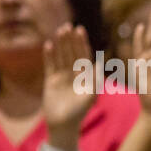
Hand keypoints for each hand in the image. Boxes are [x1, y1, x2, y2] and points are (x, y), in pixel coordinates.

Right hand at [42, 23, 96, 150]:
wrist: (62, 125)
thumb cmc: (79, 112)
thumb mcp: (90, 95)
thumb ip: (95, 80)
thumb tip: (102, 64)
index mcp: (86, 76)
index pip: (84, 55)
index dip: (82, 43)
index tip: (80, 30)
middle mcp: (75, 74)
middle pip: (72, 53)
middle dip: (70, 40)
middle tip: (68, 25)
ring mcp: (62, 76)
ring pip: (61, 56)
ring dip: (60, 44)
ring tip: (59, 31)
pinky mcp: (50, 81)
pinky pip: (50, 65)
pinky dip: (49, 55)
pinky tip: (48, 45)